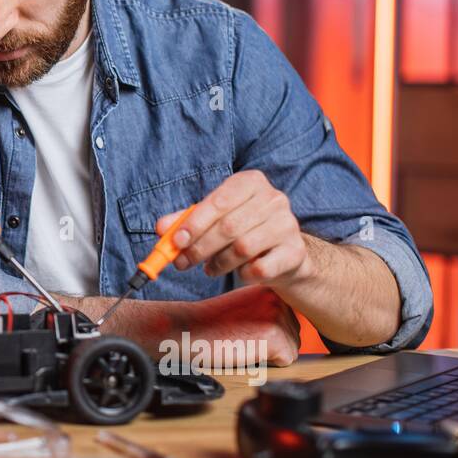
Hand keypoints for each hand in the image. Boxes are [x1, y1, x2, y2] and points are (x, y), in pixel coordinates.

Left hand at [156, 169, 310, 288]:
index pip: (219, 201)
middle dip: (200, 247)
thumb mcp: (214, 220)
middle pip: (228, 226)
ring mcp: (288, 225)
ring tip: (209, 268)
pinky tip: (238, 273)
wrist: (285, 255)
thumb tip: (162, 228)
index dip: (195, 223)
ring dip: (218, 263)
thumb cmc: (244, 230)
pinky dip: (242, 274)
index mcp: (251, 182)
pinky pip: (260, 268)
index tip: (177, 241)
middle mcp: (274, 198)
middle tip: (182, 262)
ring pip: (243, 248)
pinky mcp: (295, 252)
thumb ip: (187, 221)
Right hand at [177, 285, 301, 365]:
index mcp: (270, 289)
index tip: (244, 329)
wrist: (185, 328)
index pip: (289, 322)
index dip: (267, 334)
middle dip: (271, 345)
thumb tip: (290, 330)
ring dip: (269, 354)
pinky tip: (244, 349)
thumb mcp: (243, 307)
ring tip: (241, 343)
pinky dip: (267, 363)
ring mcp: (277, 315)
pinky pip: (286, 360)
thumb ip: (266, 311)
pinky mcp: (274, 335)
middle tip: (241, 337)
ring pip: (292, 349)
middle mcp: (278, 298)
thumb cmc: (208, 323)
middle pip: (293, 336)